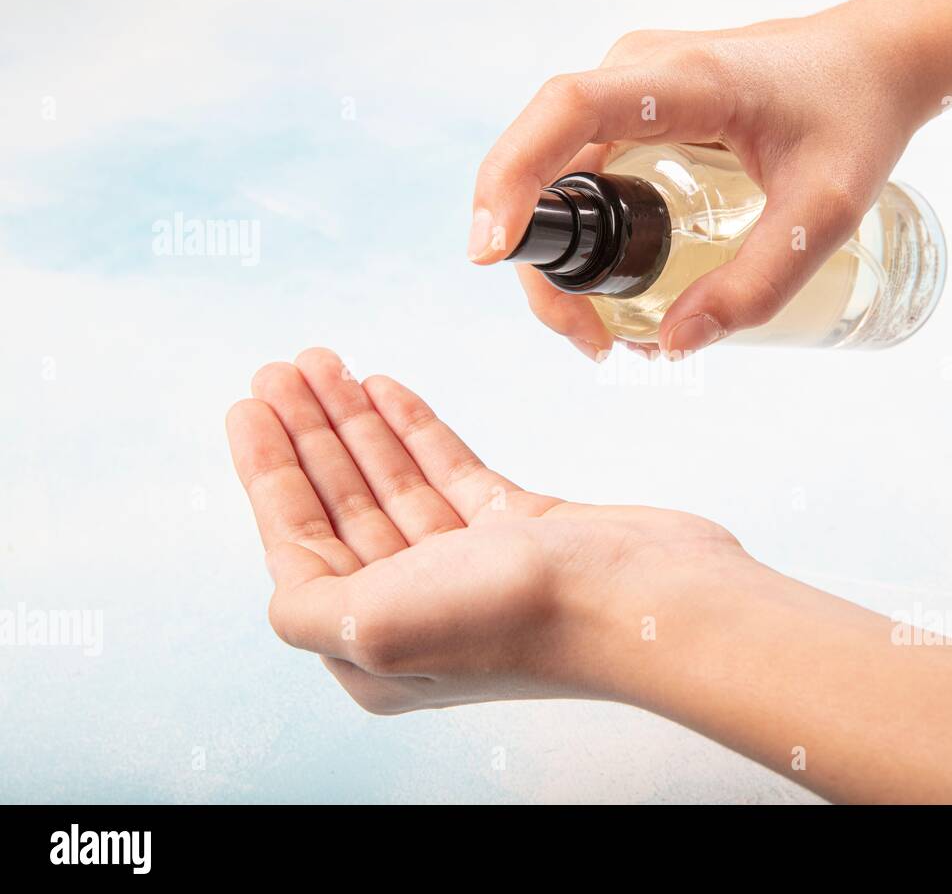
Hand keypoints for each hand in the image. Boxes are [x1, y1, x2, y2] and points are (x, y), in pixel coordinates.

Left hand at [225, 347, 746, 711]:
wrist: (647, 600)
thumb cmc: (520, 620)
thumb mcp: (378, 628)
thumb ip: (306, 608)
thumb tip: (282, 589)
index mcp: (372, 642)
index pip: (300, 545)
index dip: (269, 471)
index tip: (249, 404)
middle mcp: (417, 607)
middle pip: (344, 505)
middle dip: (309, 434)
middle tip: (282, 367)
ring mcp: (470, 567)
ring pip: (394, 481)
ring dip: (357, 422)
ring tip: (325, 363)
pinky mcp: (519, 531)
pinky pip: (450, 470)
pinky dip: (416, 429)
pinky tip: (386, 388)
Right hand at [467, 0, 935, 357]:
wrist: (874, 61)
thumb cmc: (854, 119)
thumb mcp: (822, 214)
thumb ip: (756, 284)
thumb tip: (673, 344)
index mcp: (685, 81)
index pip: (569, 112)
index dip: (516, 177)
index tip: (492, 249)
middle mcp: (640, 71)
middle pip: (543, 155)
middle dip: (540, 256)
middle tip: (586, 340)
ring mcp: (632, 85)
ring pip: (555, 168)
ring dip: (557, 252)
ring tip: (599, 332)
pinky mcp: (636, 107)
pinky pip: (581, 167)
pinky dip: (580, 230)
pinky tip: (607, 288)